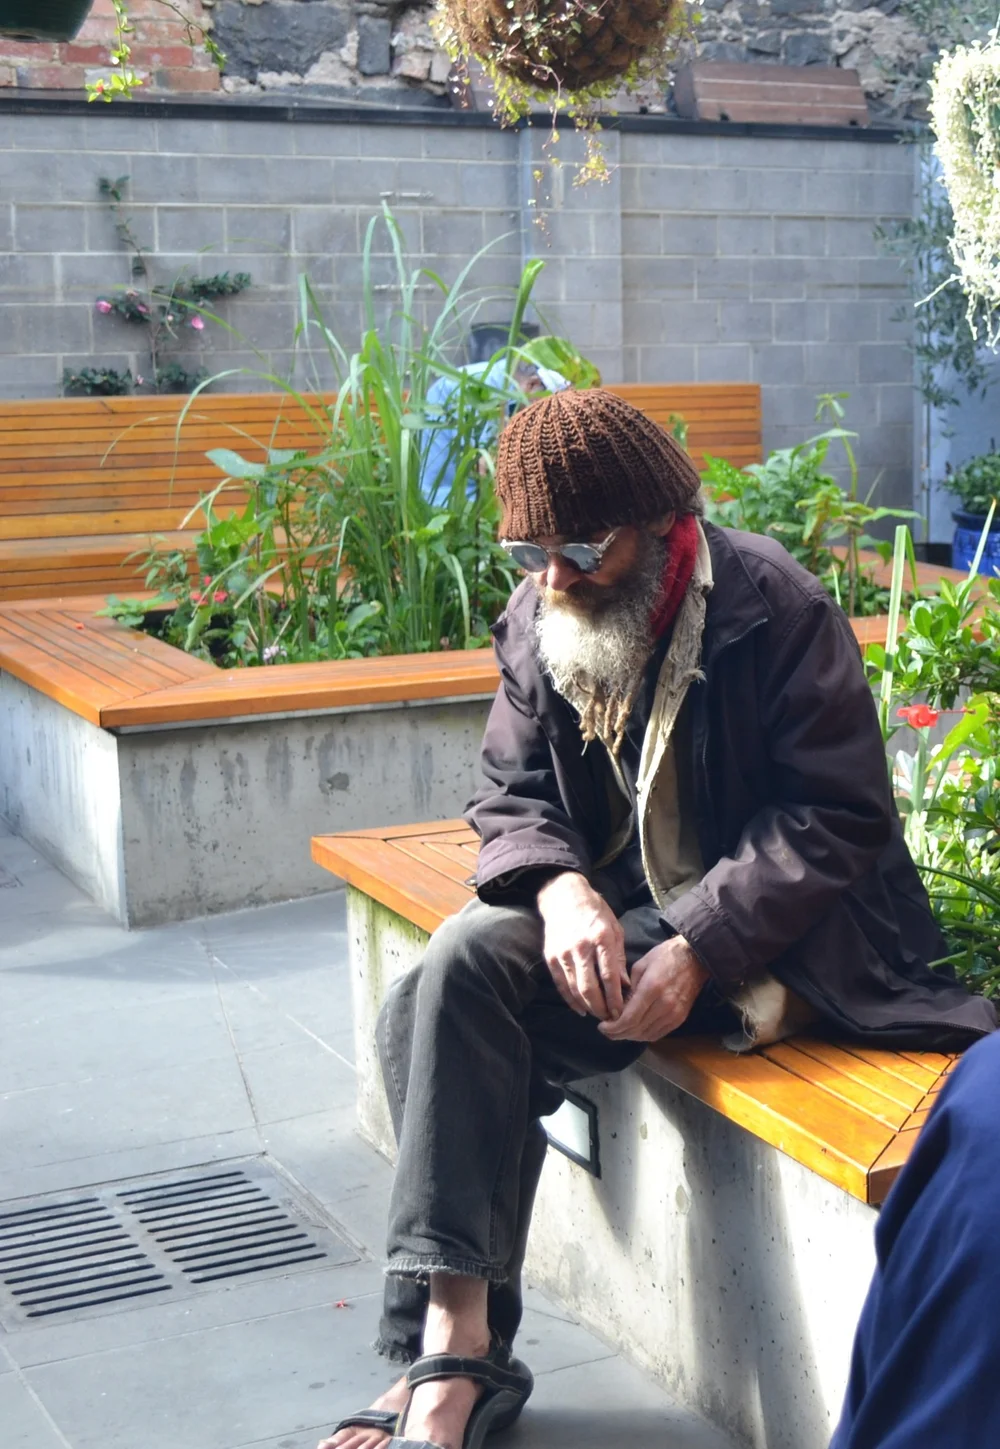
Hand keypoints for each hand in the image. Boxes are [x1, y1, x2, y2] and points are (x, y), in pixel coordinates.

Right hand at [536, 872, 627, 1020]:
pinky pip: (561, 985)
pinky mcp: (550, 957)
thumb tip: (625, 986)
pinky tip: (580, 1009)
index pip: (609, 976)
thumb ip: (619, 958)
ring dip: (587, 1006)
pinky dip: (571, 1000)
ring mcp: (563, 953)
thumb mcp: (615, 929)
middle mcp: (581, 947)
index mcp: (601, 938)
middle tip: (610, 1018)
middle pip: (590, 988)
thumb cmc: (595, 912)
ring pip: (575, 989)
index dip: (616, 998)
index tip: (622, 1012)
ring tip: (598, 1015)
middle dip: (601, 1007)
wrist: (564, 896)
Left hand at [598, 937, 708, 1041]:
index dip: (613, 1027)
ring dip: (630, 1036)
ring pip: (646, 1035)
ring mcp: (674, 1014)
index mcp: (651, 988)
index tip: (602, 1026)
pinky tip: (635, 1031)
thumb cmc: (665, 956)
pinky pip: (658, 1034)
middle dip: (618, 1033)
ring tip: (618, 1030)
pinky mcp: (680, 1018)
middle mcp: (664, 1005)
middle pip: (636, 1030)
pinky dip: (644, 1035)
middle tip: (607, 1030)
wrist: (695, 958)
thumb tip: (618, 1009)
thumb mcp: (640, 966)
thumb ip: (628, 989)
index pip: (629, 1018)